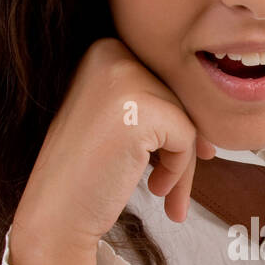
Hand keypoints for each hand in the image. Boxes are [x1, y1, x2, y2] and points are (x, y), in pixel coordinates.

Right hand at [12, 37, 215, 256]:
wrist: (55, 215)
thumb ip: (154, 102)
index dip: (175, 121)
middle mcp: (110, 53)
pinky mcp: (140, 109)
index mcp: (103, 48)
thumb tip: (208, 108)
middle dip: (182, 144)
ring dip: (182, 162)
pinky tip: (154, 188)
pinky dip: (179, 170)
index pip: (164, 78)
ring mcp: (124, 78)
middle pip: (178, 95)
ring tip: (163, 191)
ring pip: (186, 117)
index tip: (182, 156)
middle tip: (174, 186)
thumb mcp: (118, 120)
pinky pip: (187, 137)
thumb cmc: (86, 175)